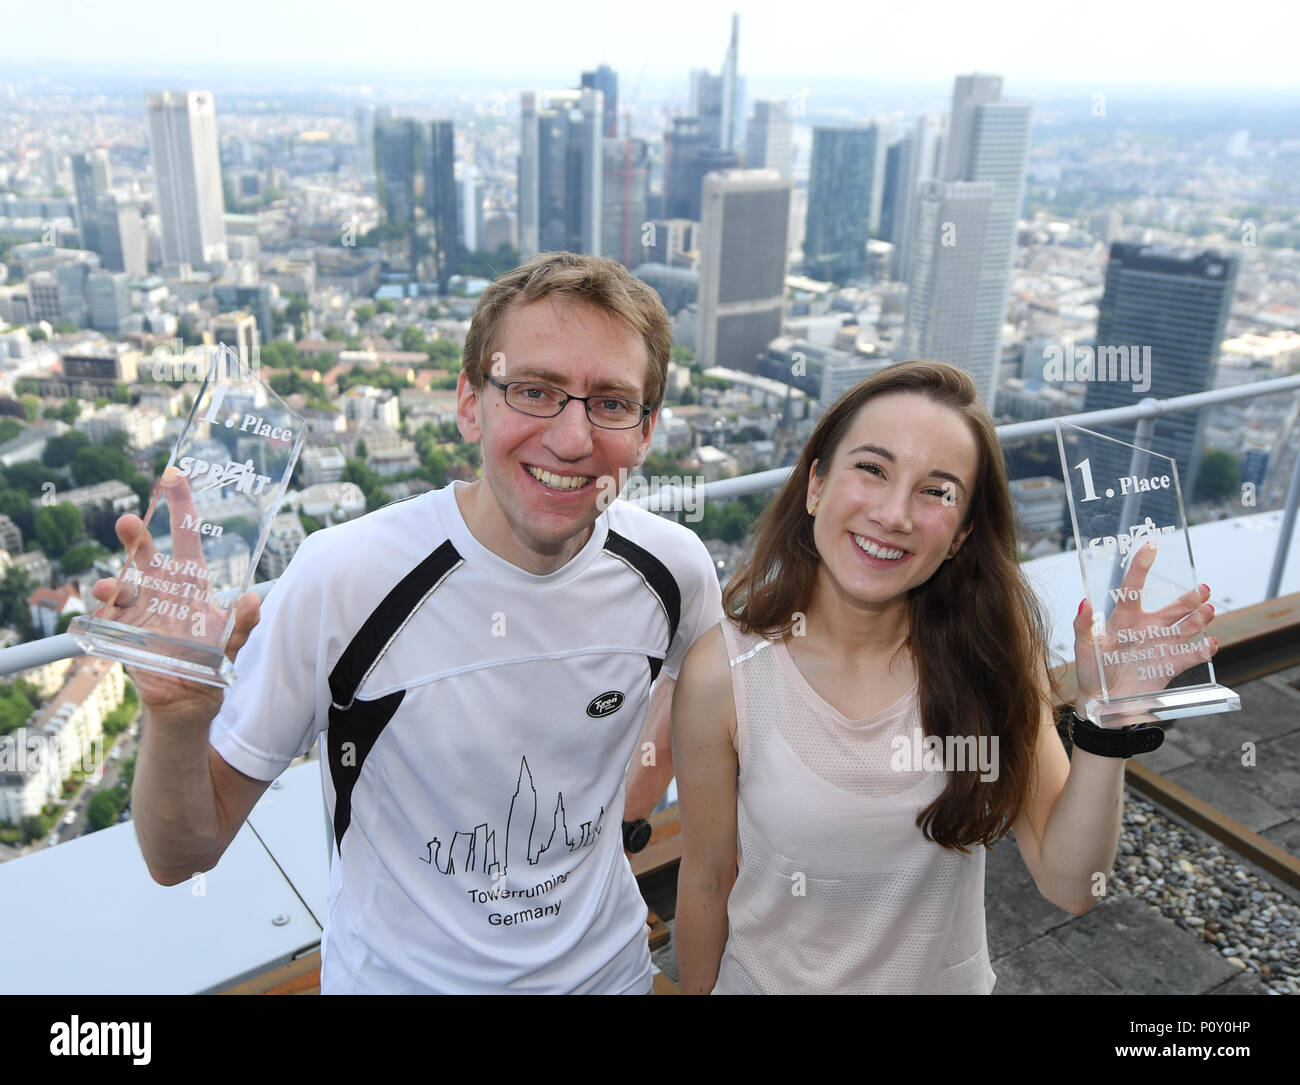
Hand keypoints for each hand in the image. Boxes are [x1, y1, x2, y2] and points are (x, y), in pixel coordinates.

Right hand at [88, 469, 260, 727]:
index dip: (181, 508)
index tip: (174, 477)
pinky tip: (98, 616)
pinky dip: (101, 617)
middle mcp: (162, 591)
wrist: (187, 703)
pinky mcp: (122, 636)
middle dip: (136, 537)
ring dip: (114, 583)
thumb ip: (242, 625)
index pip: (187, 538)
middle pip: (146, 555)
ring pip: (122, 587)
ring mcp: (139, 611)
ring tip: (111, 588)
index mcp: (191, 584)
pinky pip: (106, 621)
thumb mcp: (231, 646)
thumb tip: (255, 599)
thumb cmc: (210, 665)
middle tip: (129, 521)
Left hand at [1072, 541, 1216, 725]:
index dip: (1141, 566)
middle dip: (1189, 598)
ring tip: (1209, 611)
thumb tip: (1083, 602)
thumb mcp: (1083, 647)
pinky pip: (1190, 655)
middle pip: (1172, 607)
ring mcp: (1160, 646)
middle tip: (1203, 588)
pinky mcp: (1169, 666)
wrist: (1102, 703)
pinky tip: (1210, 643)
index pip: (1133, 587)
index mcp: (1123, 618)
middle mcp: (1146, 628)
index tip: (1150, 546)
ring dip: (1199, 619)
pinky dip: (1202, 650)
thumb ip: (1083, 625)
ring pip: (1186, 627)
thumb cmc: (1090, 672)